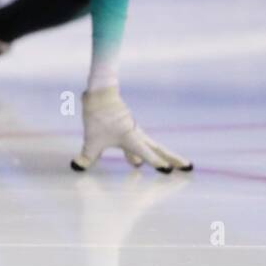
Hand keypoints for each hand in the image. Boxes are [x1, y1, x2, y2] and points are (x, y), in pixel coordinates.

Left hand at [72, 85, 191, 172]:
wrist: (100, 94)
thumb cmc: (98, 117)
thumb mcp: (91, 139)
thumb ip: (87, 155)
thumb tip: (77, 167)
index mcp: (132, 139)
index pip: (148, 155)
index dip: (157, 163)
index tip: (169, 172)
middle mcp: (137, 135)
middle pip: (159, 150)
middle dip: (173, 159)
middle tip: (188, 168)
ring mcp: (134, 131)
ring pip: (151, 146)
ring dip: (160, 156)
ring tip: (168, 166)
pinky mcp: (128, 128)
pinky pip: (139, 144)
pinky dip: (144, 153)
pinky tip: (135, 161)